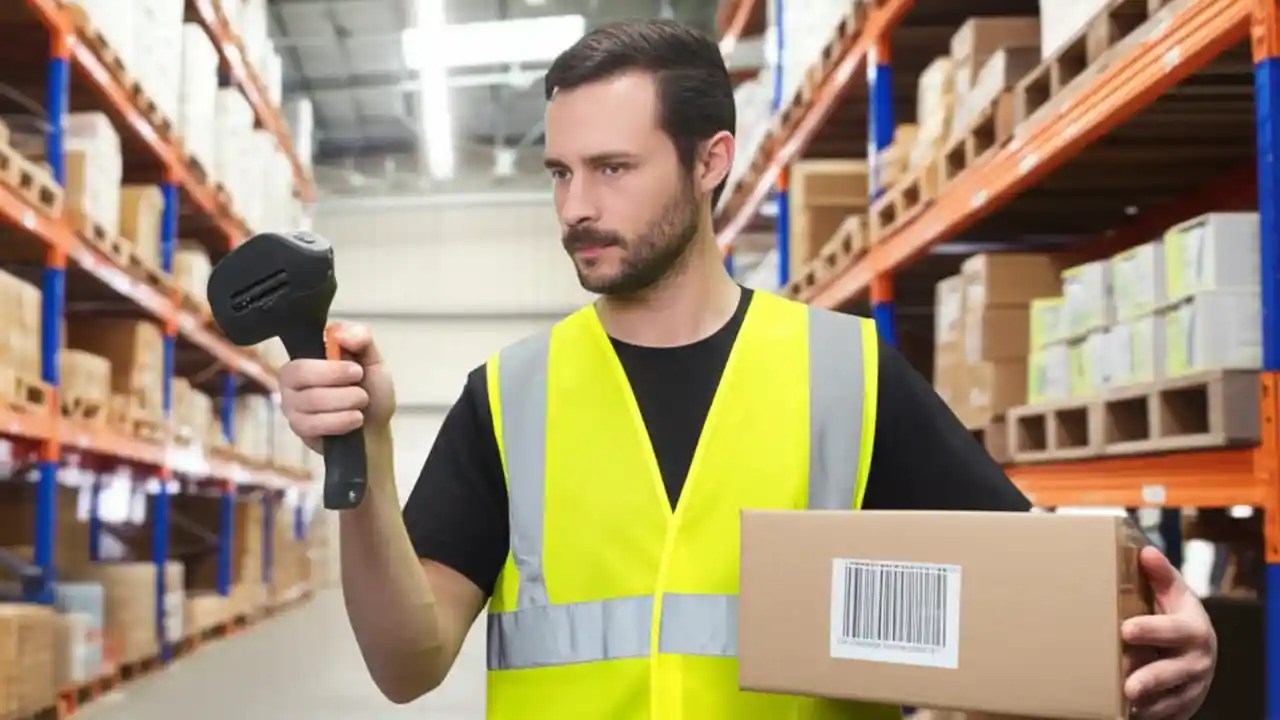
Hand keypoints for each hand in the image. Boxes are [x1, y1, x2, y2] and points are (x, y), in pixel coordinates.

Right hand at [280, 322, 395, 453]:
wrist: (376, 425)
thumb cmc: (370, 389)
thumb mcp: (373, 359)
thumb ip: (361, 337)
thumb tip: (340, 334)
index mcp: (307, 354)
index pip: (304, 353)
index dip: (331, 367)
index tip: (358, 371)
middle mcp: (292, 378)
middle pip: (301, 375)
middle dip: (339, 385)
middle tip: (362, 392)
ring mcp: (291, 404)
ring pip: (310, 401)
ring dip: (346, 403)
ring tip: (361, 404)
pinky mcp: (298, 428)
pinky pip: (311, 424)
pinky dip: (340, 422)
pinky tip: (353, 420)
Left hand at [1121, 546, 1215, 718]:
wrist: (1198, 649)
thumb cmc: (1176, 615)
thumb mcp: (1174, 594)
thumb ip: (1161, 575)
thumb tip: (1147, 552)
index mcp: (1193, 629)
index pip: (1173, 630)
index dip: (1151, 629)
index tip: (1126, 629)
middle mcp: (1196, 660)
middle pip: (1172, 672)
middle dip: (1150, 679)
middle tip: (1128, 685)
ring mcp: (1191, 686)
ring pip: (1170, 699)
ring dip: (1148, 704)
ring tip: (1125, 704)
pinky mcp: (1183, 705)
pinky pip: (1168, 714)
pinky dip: (1150, 716)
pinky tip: (1128, 714)